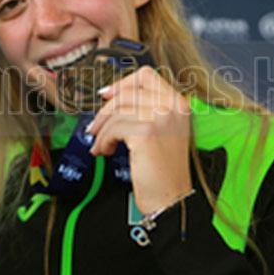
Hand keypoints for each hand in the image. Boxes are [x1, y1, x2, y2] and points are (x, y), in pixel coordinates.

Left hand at [86, 66, 193, 213]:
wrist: (171, 198)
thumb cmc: (164, 170)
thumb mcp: (162, 131)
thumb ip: (145, 110)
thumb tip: (111, 97)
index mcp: (178, 103)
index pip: (146, 76)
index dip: (122, 84)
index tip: (106, 95)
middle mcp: (172, 106)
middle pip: (126, 93)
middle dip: (105, 112)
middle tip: (95, 128)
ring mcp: (160, 118)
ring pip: (117, 111)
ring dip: (102, 130)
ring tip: (101, 145)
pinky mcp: (146, 133)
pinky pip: (113, 128)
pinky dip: (104, 140)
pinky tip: (105, 151)